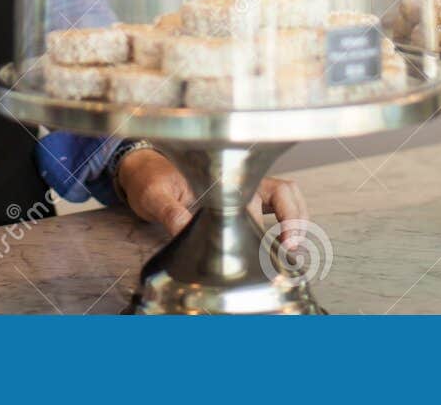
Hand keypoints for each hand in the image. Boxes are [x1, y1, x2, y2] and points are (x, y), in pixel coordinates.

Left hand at [115, 149, 307, 248]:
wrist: (143, 176)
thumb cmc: (151, 178)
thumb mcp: (155, 194)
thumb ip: (170, 211)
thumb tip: (184, 229)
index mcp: (231, 178)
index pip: (280, 190)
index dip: (292, 214)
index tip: (289, 241)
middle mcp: (242, 188)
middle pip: (288, 203)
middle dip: (297, 228)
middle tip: (291, 257)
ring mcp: (240, 202)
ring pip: (280, 214)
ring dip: (288, 236)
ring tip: (284, 263)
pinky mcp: (233, 217)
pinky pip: (262, 226)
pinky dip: (271, 243)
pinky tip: (268, 260)